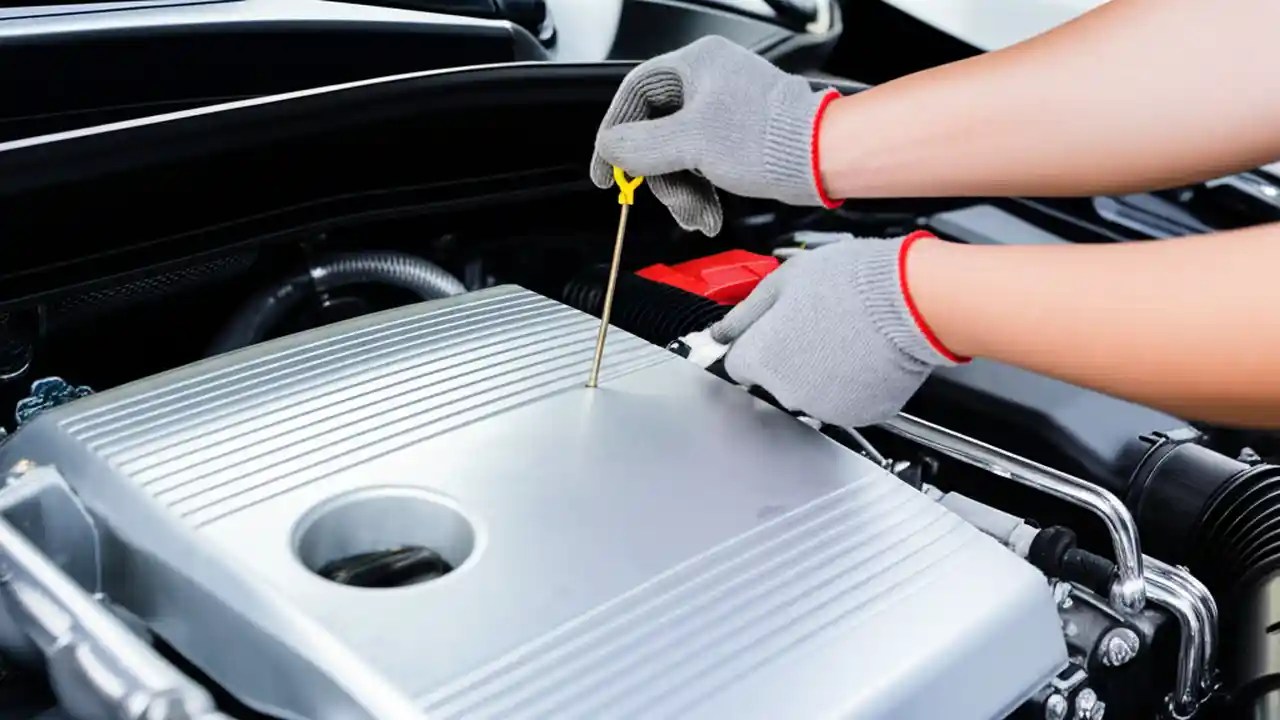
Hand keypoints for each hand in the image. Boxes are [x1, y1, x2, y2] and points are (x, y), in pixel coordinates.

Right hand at [590, 35, 842, 236]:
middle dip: (661, 178)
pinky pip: (702, 163)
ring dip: (682, 192)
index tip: (606, 172)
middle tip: (669, 202)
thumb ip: (642, 147)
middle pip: (656, 131)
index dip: (614, 135)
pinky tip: (707, 213)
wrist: (822, 157)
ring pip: (679, 153)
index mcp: (695, 64)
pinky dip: (700, 190)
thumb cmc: (770, 138)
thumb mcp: (691, 143)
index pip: (634, 94)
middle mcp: (708, 80)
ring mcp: (723, 109)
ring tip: (697, 217)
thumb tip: (611, 148)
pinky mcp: (737, 136)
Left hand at [709, 232, 964, 426]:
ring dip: (819, 373)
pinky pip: (845, 403)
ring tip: (844, 338)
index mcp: (760, 360)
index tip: (772, 331)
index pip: (738, 365)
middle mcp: (786, 394)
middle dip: (788, 358)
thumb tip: (720, 334)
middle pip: (774, 382)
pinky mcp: (859, 417)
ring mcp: (824, 409)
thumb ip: (744, 314)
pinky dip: (850, 386)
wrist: (910, 301)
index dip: (755, 344)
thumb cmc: (849, 283)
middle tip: (816, 325)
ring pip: (810, 394)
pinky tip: (863, 355)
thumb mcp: (783, 281)